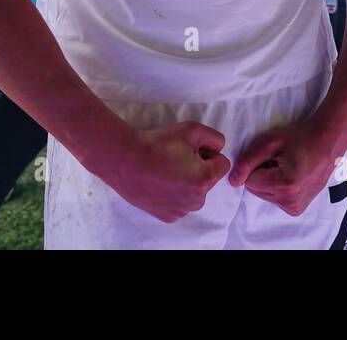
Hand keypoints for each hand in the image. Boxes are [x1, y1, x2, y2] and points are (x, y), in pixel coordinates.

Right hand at [100, 122, 230, 223]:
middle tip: (175, 158)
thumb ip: (215, 138)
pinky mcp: (168, 216)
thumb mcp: (191, 129)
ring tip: (165, 170)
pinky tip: (159, 182)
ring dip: (186, 181)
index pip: (222, 164)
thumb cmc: (157, 144)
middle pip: (208, 179)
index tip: (190, 149)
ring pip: (194, 192)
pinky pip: (180, 203)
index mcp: (205, 179)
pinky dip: (174, 194)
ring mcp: (181, 210)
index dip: (208, 152)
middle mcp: (196, 200)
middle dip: (198, 167)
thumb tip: (218, 149)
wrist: (125, 160)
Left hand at [230, 120, 338, 216]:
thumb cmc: (299, 137)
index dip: (257, 165)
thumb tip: (233, 181)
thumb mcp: (269, 142)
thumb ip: (247, 161)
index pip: (249, 181)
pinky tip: (292, 174)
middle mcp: (291, 202)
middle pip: (256, 190)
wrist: (328, 141)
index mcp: (284, 185)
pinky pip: (275, 199)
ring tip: (288, 165)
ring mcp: (296, 207)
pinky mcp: (298, 209)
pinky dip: (278, 187)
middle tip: (281, 159)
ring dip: (270, 180)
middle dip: (262, 174)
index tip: (273, 155)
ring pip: (265, 195)